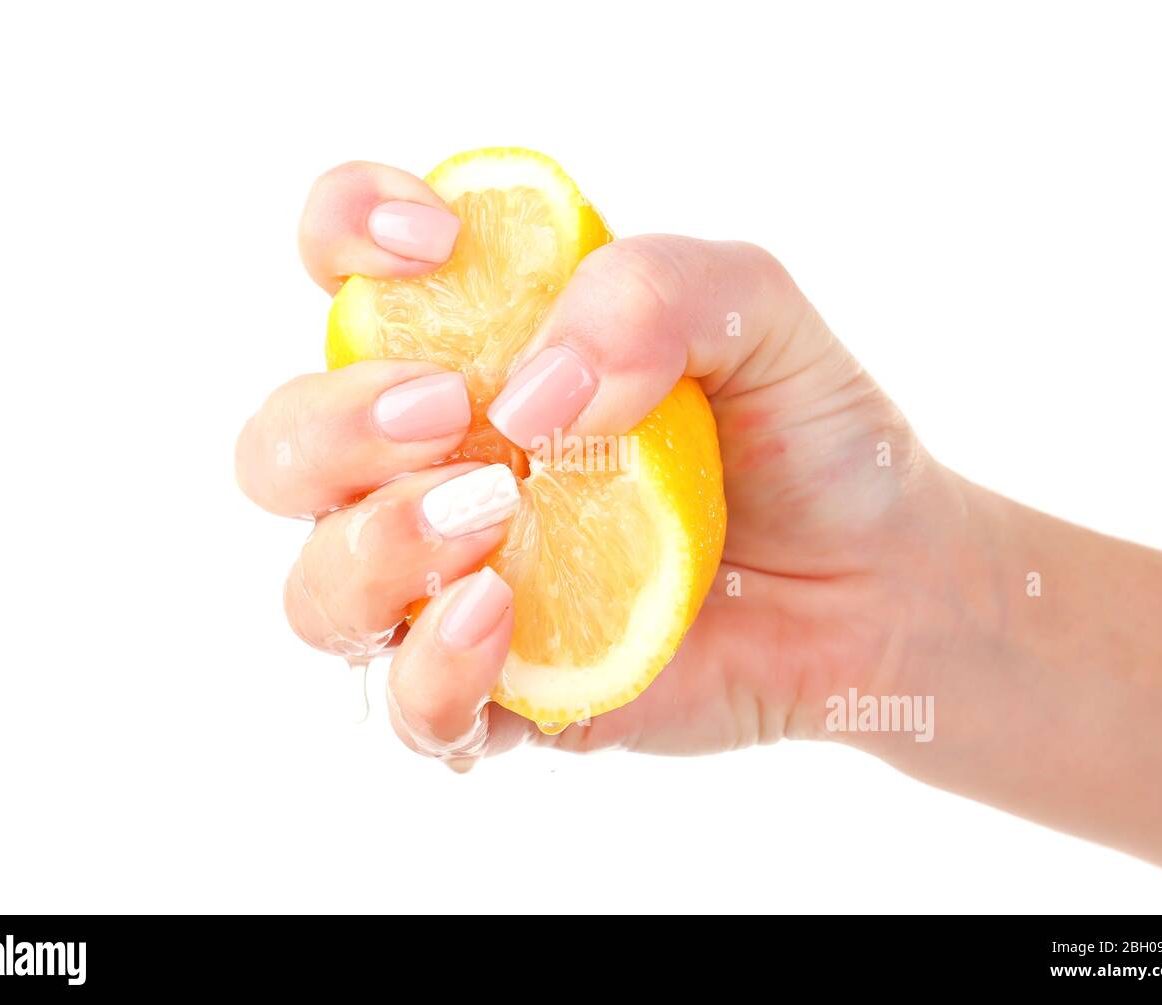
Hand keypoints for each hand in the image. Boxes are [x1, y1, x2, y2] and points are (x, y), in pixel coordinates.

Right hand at [235, 160, 961, 767]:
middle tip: (446, 408)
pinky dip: (433, 672)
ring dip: (373, 547)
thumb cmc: (805, 435)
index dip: (343, 233)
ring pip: (318, 586)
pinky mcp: (500, 689)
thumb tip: (531, 393)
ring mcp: (458, 584)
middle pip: (284, 447)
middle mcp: (439, 467)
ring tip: (491, 512)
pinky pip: (408, 706)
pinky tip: (502, 621)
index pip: (347, 274)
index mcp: (480, 355)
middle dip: (331, 423)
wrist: (877, 581)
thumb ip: (651, 292)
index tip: (428, 238)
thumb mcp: (756, 318)